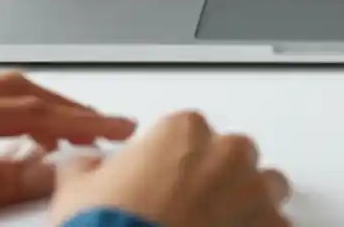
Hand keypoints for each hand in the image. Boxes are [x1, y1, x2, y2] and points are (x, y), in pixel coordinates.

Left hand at [0, 71, 136, 226]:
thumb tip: (44, 171)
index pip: (28, 112)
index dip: (78, 121)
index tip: (115, 128)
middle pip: (19, 90)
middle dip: (67, 105)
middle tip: (103, 123)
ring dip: (38, 102)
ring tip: (66, 124)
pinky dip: (6, 105)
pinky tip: (7, 123)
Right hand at [47, 110, 290, 226]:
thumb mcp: (75, 192)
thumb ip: (87, 167)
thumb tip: (84, 166)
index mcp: (184, 132)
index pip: (190, 133)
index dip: (175, 161)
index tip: (163, 183)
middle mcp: (227, 154)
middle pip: (237, 156)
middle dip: (220, 178)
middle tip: (191, 210)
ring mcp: (255, 195)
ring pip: (268, 190)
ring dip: (249, 206)